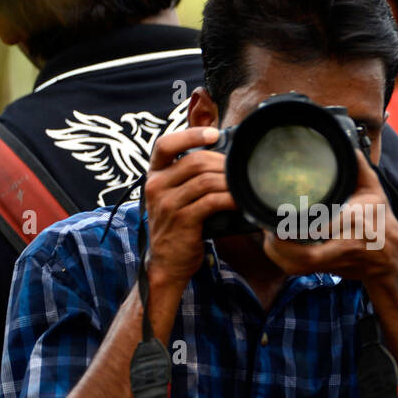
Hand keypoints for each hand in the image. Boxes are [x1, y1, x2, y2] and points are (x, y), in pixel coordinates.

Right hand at [141, 126, 235, 285]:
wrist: (167, 263)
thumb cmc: (178, 226)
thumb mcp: (175, 197)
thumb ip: (188, 177)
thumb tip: (225, 157)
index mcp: (154, 175)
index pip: (165, 144)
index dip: (190, 134)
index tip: (214, 134)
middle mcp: (156, 186)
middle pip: (194, 161)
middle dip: (222, 163)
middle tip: (240, 170)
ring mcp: (167, 204)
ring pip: (205, 180)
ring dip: (229, 182)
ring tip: (243, 186)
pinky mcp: (181, 220)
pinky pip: (211, 201)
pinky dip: (229, 199)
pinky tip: (240, 201)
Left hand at [260, 149, 397, 280]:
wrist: (391, 258)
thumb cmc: (381, 222)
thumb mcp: (374, 190)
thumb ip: (358, 167)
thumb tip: (346, 144)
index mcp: (354, 222)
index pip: (323, 229)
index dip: (298, 228)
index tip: (281, 218)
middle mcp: (342, 245)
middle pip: (305, 255)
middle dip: (280, 243)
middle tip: (267, 224)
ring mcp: (333, 260)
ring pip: (297, 265)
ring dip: (277, 252)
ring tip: (268, 233)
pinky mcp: (326, 269)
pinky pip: (297, 270)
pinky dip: (281, 259)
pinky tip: (275, 245)